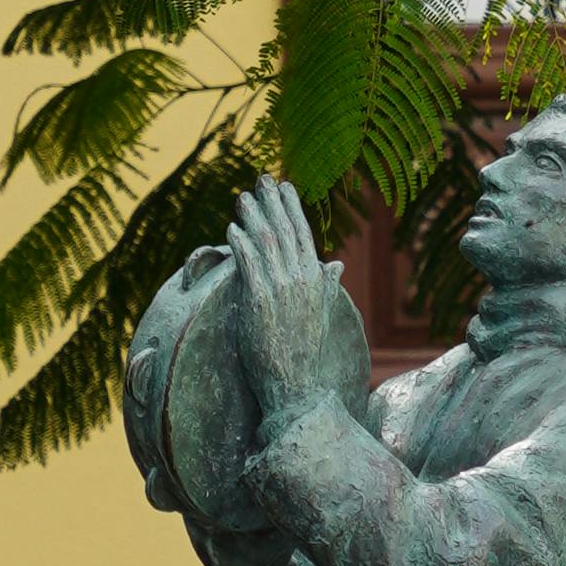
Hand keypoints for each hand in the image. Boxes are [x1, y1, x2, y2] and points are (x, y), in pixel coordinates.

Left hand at [229, 177, 357, 429]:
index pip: (304, 234)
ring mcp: (281, 290)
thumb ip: (325, 285)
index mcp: (315, 281)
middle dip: (272, 202)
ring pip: (266, 242)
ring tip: (241, 198)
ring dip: (253, 216)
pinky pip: (248, 264)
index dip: (292, 208)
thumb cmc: (304, 353)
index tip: (284, 187)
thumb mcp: (320, 314)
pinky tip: (232, 229)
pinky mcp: (259, 301)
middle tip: (261, 179)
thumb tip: (334, 265)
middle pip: (286, 230)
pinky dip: (241, 244)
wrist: (296, 386)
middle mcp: (301, 280)